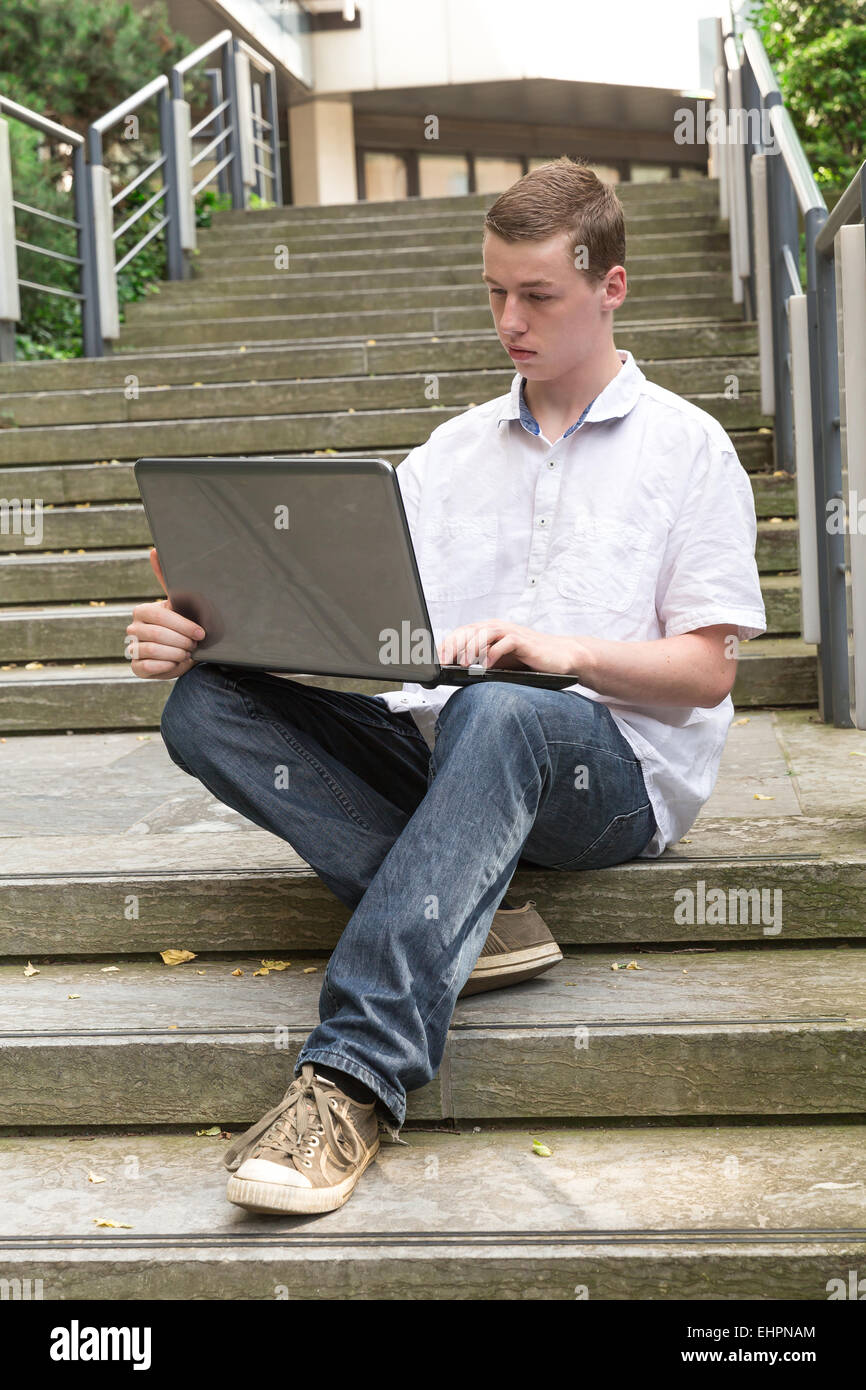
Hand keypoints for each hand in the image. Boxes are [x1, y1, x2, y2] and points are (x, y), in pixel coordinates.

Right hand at [126, 548, 204, 679]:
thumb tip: (153, 550)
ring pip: (154, 651)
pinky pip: (148, 667)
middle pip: (157, 635)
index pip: (160, 616)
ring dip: (177, 653)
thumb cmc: (185, 625)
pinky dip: (168, 666)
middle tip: (195, 645)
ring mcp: (132, 648)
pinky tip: (178, 662)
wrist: (187, 652)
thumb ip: (168, 579)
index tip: (201, 633)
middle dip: (182, 641)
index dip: (183, 626)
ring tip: (187, 653)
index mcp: (142, 611)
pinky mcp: (136, 667)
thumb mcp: (182, 604)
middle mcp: (133, 628)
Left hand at [436, 619, 588, 678]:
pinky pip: (504, 642)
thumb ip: (481, 661)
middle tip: (446, 663)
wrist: (560, 657)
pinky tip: (488, 665)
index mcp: (487, 631)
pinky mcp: (523, 640)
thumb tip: (455, 671)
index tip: (437, 661)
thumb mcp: (500, 661)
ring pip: (483, 634)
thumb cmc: (528, 660)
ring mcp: (509, 632)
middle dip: (454, 647)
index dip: (447, 646)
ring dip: (472, 649)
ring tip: (465, 664)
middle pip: (468, 632)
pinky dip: (494, 653)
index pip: (461, 633)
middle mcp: (496, 628)